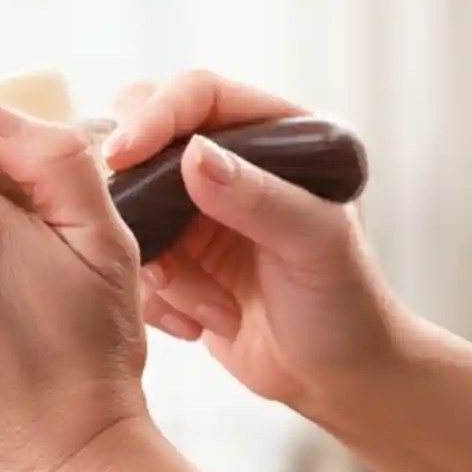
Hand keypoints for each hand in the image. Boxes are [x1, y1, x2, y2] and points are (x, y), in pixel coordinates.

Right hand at [0, 70, 409, 416]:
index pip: (198, 94)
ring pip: (129, 204)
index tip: (124, 155)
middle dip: (136, 190)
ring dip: (159, 264)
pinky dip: (154, 296)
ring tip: (211, 308)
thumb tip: (192, 153)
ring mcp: (195, 209)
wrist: (334, 378)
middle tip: (132, 231)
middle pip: (147, 135)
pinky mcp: (172, 253)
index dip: (155, 115)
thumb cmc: (346, 308)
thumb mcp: (315, 248)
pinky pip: (127, 255)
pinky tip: (198, 325)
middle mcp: (230, 164)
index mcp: (276, 136)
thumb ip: (259, 197)